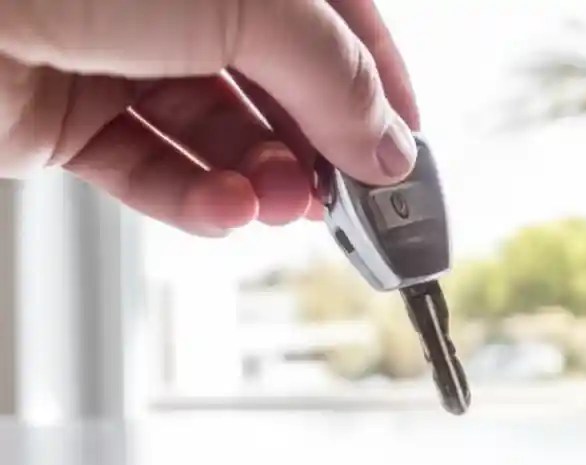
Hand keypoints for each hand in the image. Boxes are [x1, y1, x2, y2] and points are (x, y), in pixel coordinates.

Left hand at [0, 0, 419, 234]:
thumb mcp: (243, 2)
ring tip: (280, 204)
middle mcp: (176, 0)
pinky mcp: (66, 116)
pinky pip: (152, 169)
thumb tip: (390, 142)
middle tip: (351, 197)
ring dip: (261, 180)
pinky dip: (194, 200)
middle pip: (279, 81)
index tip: (407, 147)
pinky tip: (225, 211)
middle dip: (318, 144)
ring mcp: (118, 52)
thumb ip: (333, 75)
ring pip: (220, 135)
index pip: (335, 14)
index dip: (380, 80)